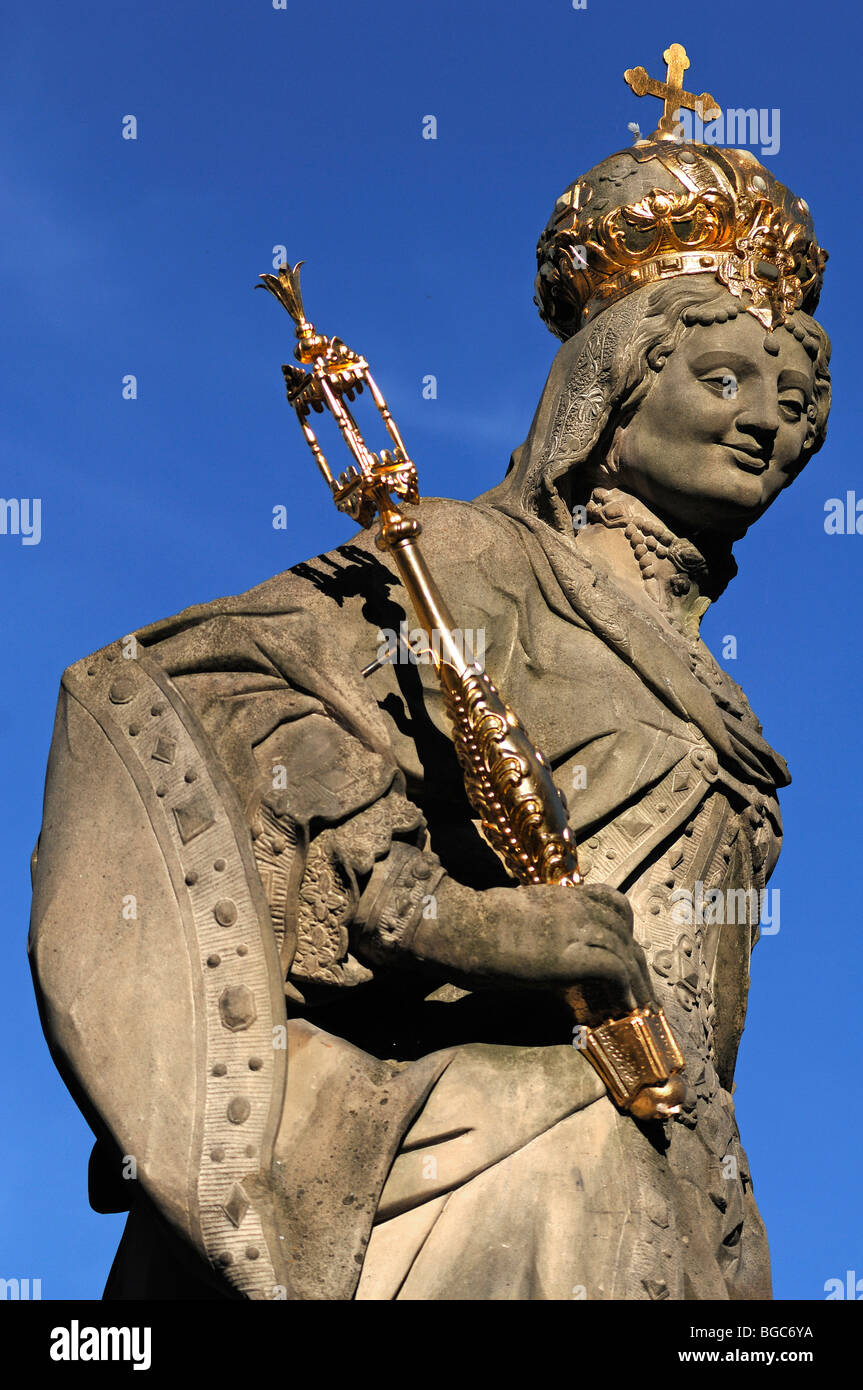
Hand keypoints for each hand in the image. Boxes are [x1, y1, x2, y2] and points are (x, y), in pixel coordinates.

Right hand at [411, 877, 653, 1017]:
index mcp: (562, 896)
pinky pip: (612, 969)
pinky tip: (625, 1008)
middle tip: (643, 990)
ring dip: (636, 982)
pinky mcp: (569, 954)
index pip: (613, 902)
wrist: (458, 927)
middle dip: (637, 963)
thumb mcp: (516, 916)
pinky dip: (624, 989)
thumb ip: (542, 927)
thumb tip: (551, 950)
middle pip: (624, 932)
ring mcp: (574, 928)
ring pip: (624, 951)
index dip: (626, 930)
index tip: (629, 953)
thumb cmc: (472, 926)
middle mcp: (575, 907)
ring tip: (640, 1007)